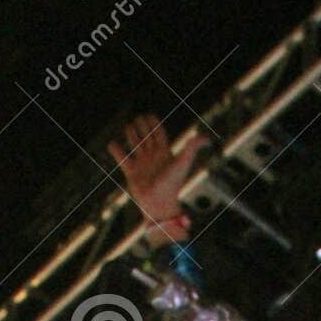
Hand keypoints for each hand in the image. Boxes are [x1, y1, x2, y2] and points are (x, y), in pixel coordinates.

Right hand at [107, 114, 207, 244]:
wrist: (159, 205)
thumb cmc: (172, 185)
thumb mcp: (183, 163)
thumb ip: (193, 148)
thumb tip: (207, 138)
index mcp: (164, 153)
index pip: (158, 133)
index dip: (153, 123)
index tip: (149, 115)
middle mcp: (152, 157)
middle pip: (145, 135)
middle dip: (141, 125)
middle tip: (138, 120)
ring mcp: (141, 164)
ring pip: (134, 143)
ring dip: (131, 134)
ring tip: (129, 129)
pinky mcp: (131, 173)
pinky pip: (121, 158)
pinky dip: (115, 150)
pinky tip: (113, 144)